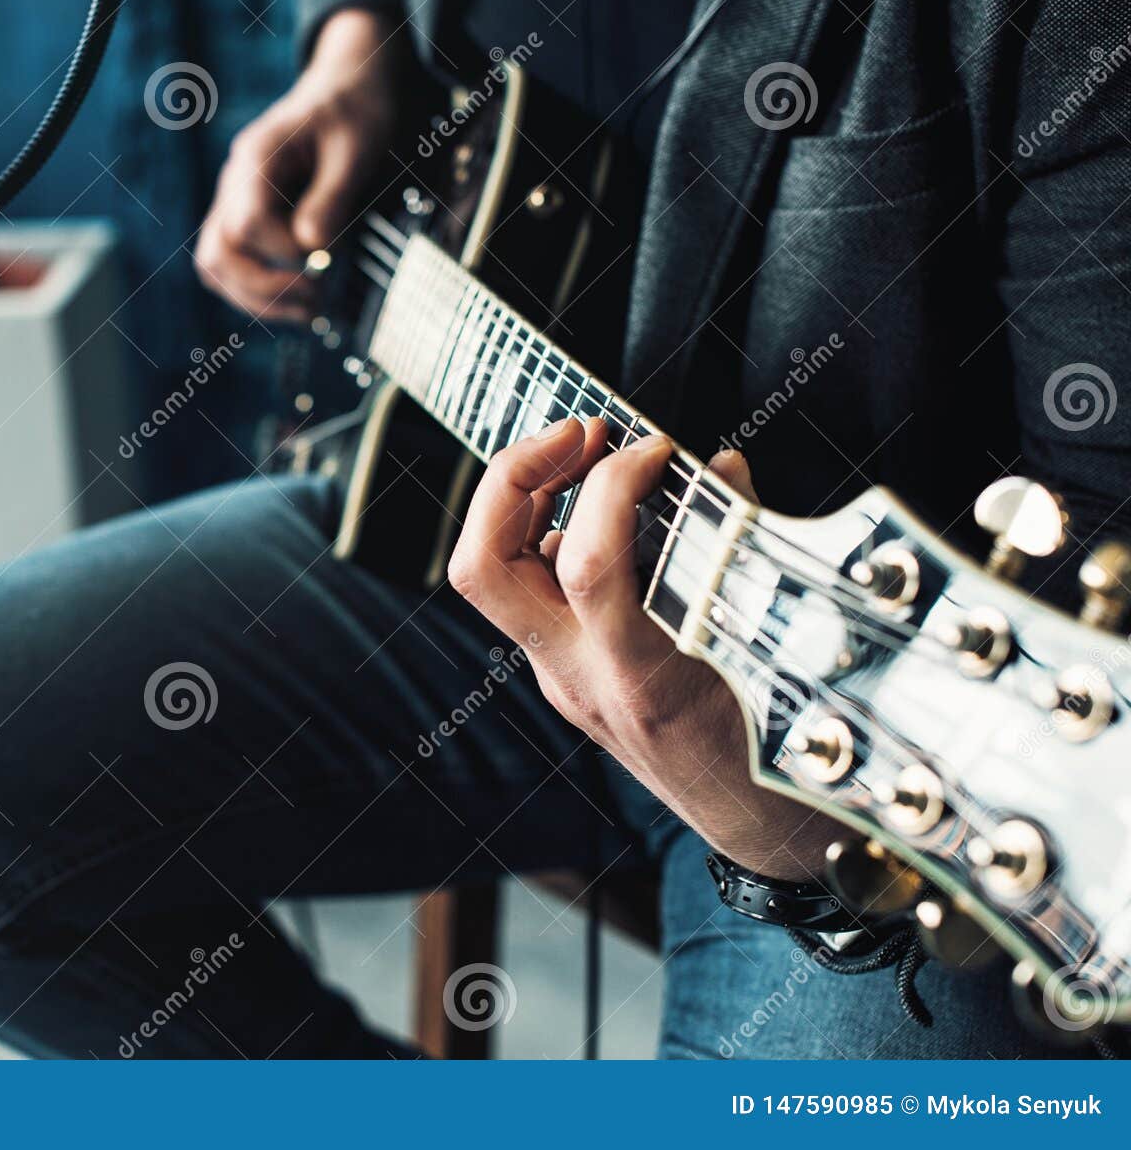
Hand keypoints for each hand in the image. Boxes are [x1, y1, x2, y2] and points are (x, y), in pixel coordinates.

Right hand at [195, 8, 403, 321]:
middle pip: (218, 254)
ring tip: (311, 312)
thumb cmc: (354, 113)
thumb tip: (312, 248)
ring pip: (217, 267)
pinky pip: (232, 268)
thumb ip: (332, 197)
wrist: (347, 89)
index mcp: (256, 157)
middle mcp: (234, 183)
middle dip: (265, 289)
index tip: (330, 256)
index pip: (248, 224)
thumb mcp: (357, 148)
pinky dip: (260, 295)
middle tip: (316, 301)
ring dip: (259, 301)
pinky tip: (301, 303)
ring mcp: (234, 203)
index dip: (286, 253)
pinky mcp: (246, 221)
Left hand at [446, 419, 837, 881]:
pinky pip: (533, 593)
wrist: (761, 831)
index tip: (658, 449)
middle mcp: (578, 679)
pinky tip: (602, 512)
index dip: (612, 487)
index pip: (587, 565)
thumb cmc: (780, 749)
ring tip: (586, 451)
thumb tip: (721, 468)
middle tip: (579, 431)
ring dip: (524, 498)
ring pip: (491, 577)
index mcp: (637, 678)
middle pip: (481, 570)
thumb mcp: (777, 652)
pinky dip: (554, 534)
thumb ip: (742, 552)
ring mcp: (562, 680)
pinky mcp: (567, 676)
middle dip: (513, 478)